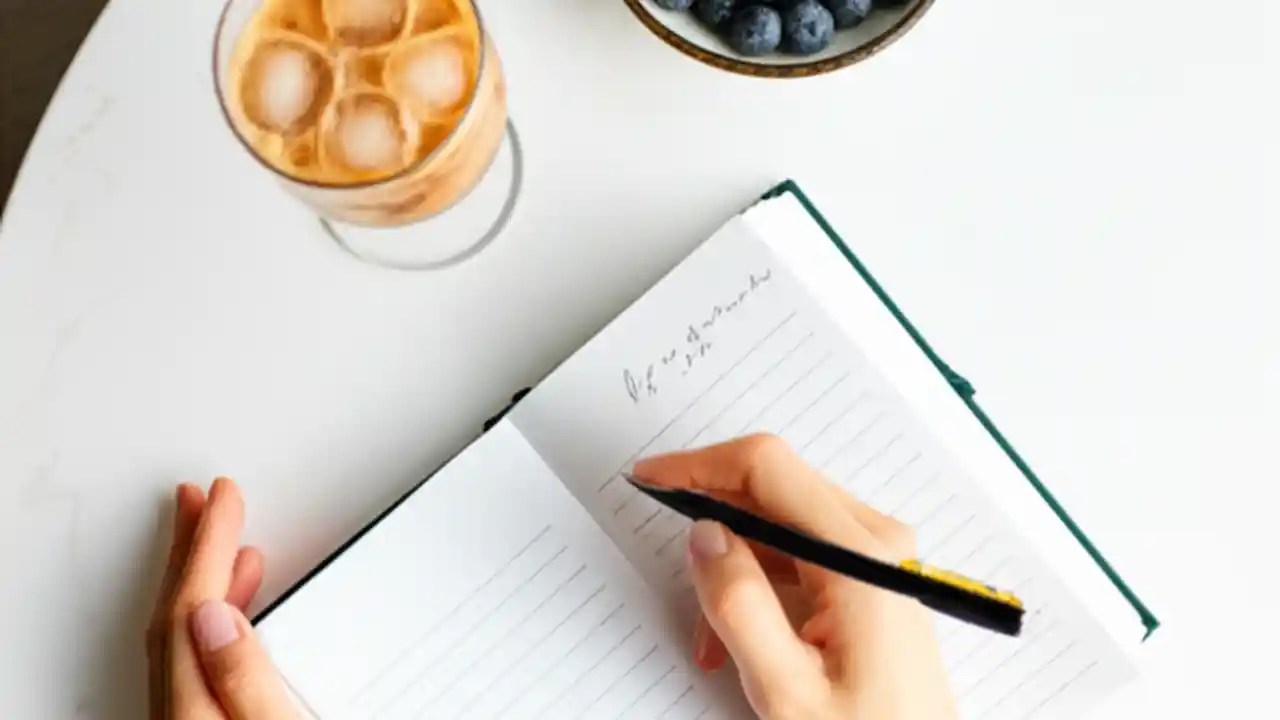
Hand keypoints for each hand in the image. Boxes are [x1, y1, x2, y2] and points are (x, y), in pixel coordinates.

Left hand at [146, 477, 295, 718]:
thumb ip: (244, 677)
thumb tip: (212, 617)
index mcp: (192, 708)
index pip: (192, 607)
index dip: (208, 543)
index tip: (222, 497)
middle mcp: (180, 714)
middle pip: (175, 615)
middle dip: (191, 548)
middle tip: (202, 499)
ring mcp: (186, 719)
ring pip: (183, 635)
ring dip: (200, 577)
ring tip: (218, 539)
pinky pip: (197, 656)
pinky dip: (211, 617)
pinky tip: (234, 607)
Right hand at [635, 435, 956, 719]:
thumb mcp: (788, 688)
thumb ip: (740, 606)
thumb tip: (705, 536)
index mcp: (860, 556)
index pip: (768, 468)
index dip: (700, 465)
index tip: (653, 479)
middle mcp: (875, 542)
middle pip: (773, 489)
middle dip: (713, 521)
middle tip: (673, 557)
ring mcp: (876, 558)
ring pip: (781, 523)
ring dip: (734, 562)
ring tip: (710, 633)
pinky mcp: (871, 579)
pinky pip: (800, 553)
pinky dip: (760, 580)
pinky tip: (741, 634)